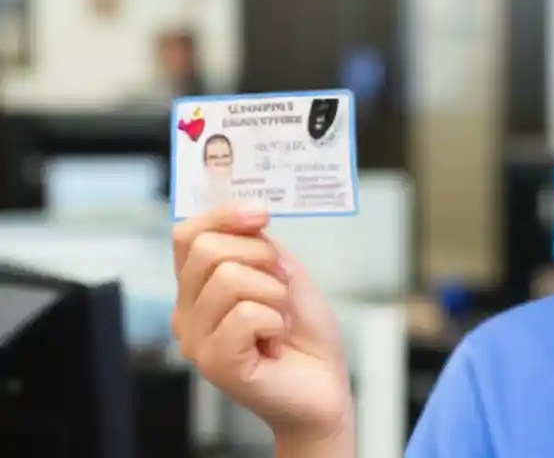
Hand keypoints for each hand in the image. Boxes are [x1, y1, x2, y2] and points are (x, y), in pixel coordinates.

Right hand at [172, 203, 354, 452]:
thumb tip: (248, 210)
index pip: (187, 234)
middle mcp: (187, 313)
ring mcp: (196, 340)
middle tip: (281, 290)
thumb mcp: (283, 273)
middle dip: (261, 257)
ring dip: (275, 294)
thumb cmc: (304, 333)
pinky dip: (276, 321)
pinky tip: (276, 343)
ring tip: (280, 321)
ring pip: (230, 278)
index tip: (262, 215)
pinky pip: (246, 314)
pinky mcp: (215, 363)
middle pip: (207, 249)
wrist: (325, 383)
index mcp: (198, 288)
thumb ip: (257, 243)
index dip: (223, 214)